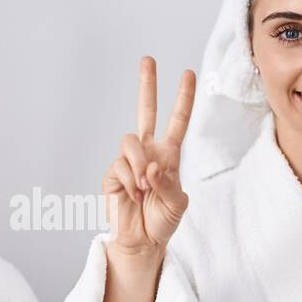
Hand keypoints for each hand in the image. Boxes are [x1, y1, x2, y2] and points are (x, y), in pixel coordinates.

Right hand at [102, 56, 195, 256]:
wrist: (142, 241)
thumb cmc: (163, 221)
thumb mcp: (177, 203)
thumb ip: (167, 182)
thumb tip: (150, 166)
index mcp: (169, 155)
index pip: (177, 122)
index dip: (183, 99)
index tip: (189, 73)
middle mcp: (148, 152)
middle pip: (146, 111)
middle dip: (147, 85)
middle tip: (148, 59)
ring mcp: (129, 161)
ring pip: (130, 141)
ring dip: (139, 164)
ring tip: (144, 187)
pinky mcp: (112, 173)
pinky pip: (120, 166)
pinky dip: (129, 182)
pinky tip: (133, 196)